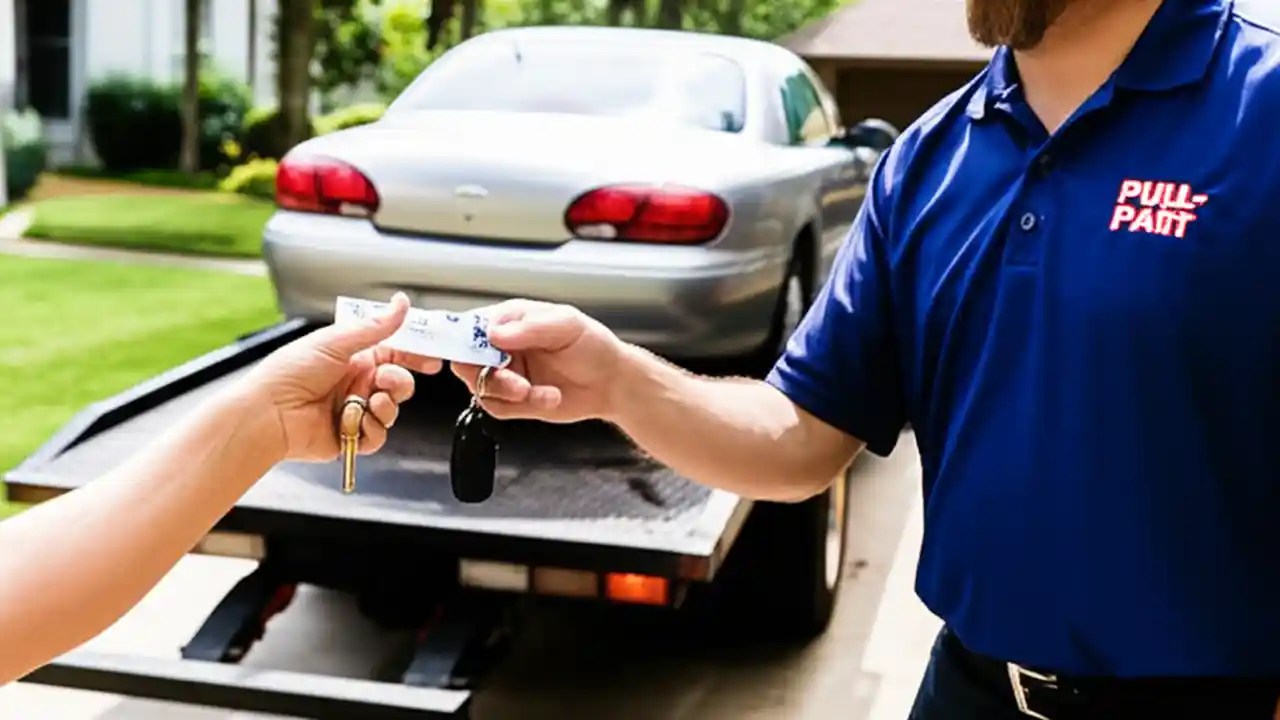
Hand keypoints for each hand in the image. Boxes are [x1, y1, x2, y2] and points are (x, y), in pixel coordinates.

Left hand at [242, 292, 443, 461]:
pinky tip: (358, 422)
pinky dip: (373, 429)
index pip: (394, 354)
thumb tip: (401, 304)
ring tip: (369, 402)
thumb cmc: (290, 373)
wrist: (268, 413)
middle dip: (400, 383)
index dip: (414, 357)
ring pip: (392, 410)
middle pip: (399, 384)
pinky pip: (378, 435)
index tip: (431, 361)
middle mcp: (356, 384)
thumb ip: (375, 327)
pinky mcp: (351, 436)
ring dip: (387, 406)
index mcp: (353, 358)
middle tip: (385, 382)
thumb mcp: (336, 342)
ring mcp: (354, 410)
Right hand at [451, 300, 628, 423]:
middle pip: (466, 362)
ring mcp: (505, 374)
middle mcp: (500, 347)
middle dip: (489, 375)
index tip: (468, 353)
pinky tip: (550, 397)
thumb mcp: (565, 325)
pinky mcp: (513, 400)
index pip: (468, 327)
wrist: (611, 382)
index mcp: (508, 319)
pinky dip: (525, 406)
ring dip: (511, 394)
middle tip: (517, 383)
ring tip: (540, 391)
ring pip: (482, 389)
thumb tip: (494, 333)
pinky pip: (500, 409)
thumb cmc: (592, 345)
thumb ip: (529, 328)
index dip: (456, 340)